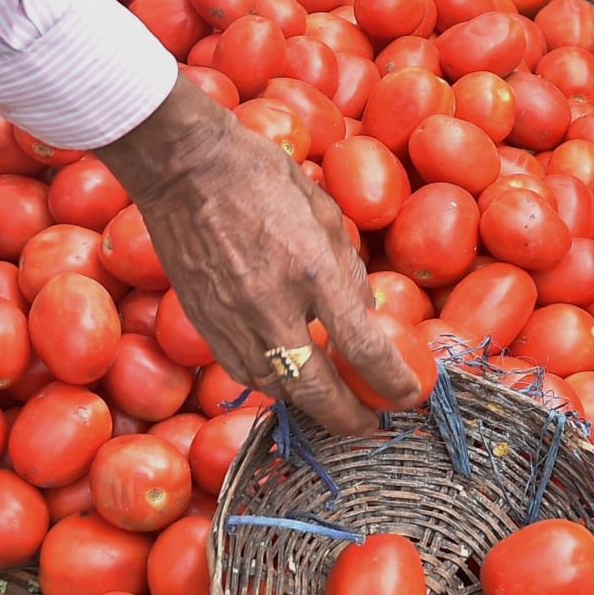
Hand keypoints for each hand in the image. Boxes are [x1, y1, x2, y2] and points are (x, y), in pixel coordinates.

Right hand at [94, 75, 421, 433]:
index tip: (409, 395)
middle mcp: (271, 306)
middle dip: (348, 417)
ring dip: (308, 405)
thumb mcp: (324, 212)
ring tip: (332, 406)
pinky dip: (272, 384)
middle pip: (314, 389)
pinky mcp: (204, 324)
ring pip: (274, 389)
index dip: (392, 380)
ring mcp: (232, 320)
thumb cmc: (260, 176)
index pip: (361, 346)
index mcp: (311, 270)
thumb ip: (348, 270)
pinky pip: (242, 372)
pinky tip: (287, 379)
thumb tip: (365, 315)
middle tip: (369, 426)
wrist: (184, 168)